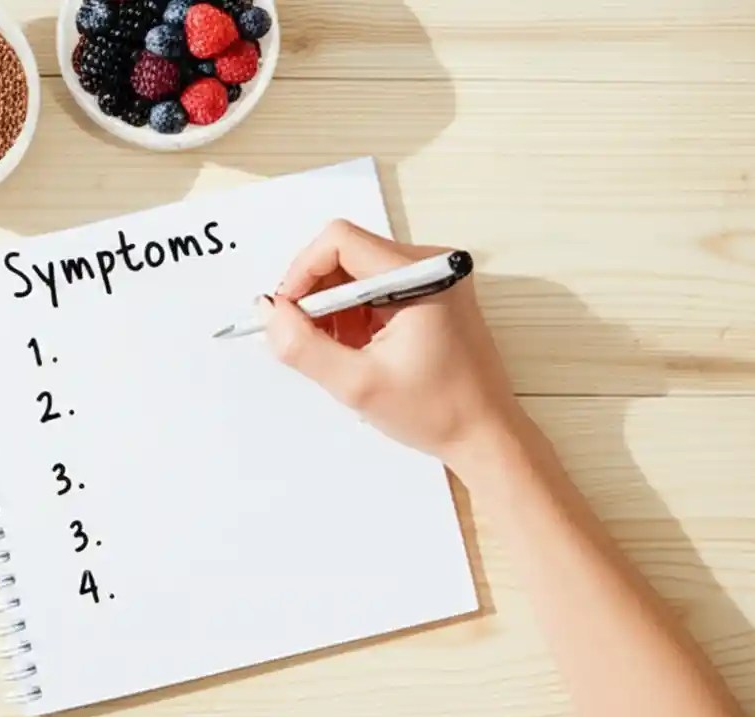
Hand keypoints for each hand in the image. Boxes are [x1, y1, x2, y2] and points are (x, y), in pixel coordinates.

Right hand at [262, 219, 525, 473]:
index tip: (287, 310)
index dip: (302, 272)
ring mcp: (433, 279)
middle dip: (316, 296)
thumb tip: (269, 313)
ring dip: (334, 309)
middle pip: (346, 254)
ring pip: (356, 272)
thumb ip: (302, 345)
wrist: (485, 436)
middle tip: (305, 338)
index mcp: (423, 276)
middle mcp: (433, 266)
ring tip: (339, 353)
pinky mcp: (430, 295)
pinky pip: (374, 289)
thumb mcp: (357, 384)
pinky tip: (357, 351)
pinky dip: (353, 316)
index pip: (340, 241)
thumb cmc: (440, 412)